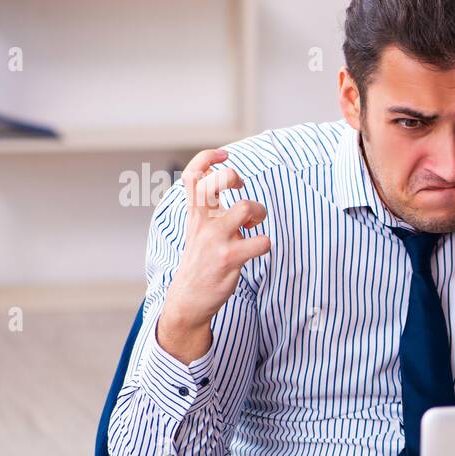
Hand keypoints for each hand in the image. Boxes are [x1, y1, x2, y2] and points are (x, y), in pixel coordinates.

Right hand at [157, 148, 269, 361]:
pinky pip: (261, 241)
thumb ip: (208, 208)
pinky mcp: (230, 258)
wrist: (189, 299)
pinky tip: (257, 249)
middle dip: (235, 178)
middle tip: (242, 191)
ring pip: (247, 207)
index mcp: (194, 214)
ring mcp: (216, 240)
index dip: (207, 158)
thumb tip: (227, 183)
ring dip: (259, 212)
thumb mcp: (197, 230)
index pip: (192, 175)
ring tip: (254, 224)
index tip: (224, 156)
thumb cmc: (200, 262)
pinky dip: (265, 243)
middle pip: (217, 182)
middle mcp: (203, 223)